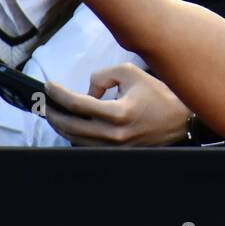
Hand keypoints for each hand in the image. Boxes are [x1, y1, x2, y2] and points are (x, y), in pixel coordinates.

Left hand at [42, 64, 190, 145]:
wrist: (180, 119)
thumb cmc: (157, 94)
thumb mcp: (131, 73)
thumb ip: (102, 76)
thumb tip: (87, 90)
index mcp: (118, 112)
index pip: (77, 104)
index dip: (58, 94)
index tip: (49, 86)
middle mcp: (115, 133)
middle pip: (71, 126)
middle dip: (52, 113)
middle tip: (44, 102)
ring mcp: (115, 146)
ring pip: (76, 139)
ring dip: (60, 126)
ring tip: (53, 113)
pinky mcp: (118, 152)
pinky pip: (88, 145)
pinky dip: (74, 135)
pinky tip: (70, 125)